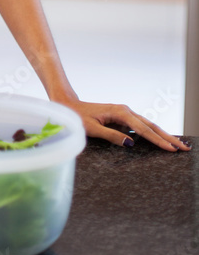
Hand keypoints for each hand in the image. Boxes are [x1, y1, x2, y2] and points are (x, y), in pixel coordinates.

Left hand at [59, 98, 190, 151]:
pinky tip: (161, 139)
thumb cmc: (79, 118)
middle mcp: (126, 111)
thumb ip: (111, 136)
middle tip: (184, 148)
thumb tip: (131, 143)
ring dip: (163, 135)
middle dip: (168, 137)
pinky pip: (142, 126)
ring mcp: (125, 113)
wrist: (70, 105)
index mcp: (120, 113)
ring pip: (149, 125)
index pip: (143, 129)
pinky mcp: (123, 117)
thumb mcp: (92, 129)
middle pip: (151, 126)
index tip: (171, 149)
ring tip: (178, 145)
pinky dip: (153, 132)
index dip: (158, 140)